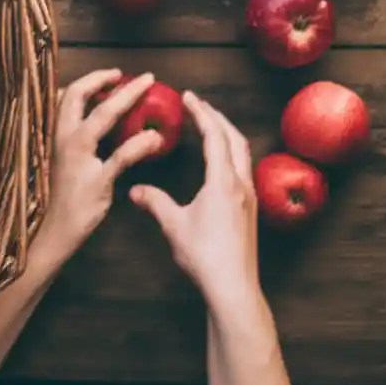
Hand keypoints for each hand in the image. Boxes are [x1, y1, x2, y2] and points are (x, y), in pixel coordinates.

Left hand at [34, 69, 163, 267]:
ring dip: (85, 89)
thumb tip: (154, 135)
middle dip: (97, 79)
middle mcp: (62, 134)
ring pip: (65, 101)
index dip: (129, 92)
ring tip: (107, 87)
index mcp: (76, 140)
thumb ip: (128, 155)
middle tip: (119, 76)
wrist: (55, 229)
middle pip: (74, 92)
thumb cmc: (81, 209)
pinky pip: (64, 114)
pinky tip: (92, 112)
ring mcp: (56, 139)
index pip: (106, 107)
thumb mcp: (107, 182)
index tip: (148, 79)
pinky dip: (78, 104)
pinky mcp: (56, 148)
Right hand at [129, 91, 259, 308]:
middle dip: (218, 118)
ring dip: (228, 134)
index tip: (189, 97)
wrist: (234, 286)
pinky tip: (220, 162)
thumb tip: (135, 191)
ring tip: (211, 127)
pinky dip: (231, 153)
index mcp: (222, 181)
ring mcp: (250, 197)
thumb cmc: (204, 255)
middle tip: (200, 106)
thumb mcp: (173, 225)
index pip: (214, 136)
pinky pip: (243, 169)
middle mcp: (241, 184)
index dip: (202, 113)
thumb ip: (154, 202)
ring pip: (243, 153)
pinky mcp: (250, 210)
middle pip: (235, 138)